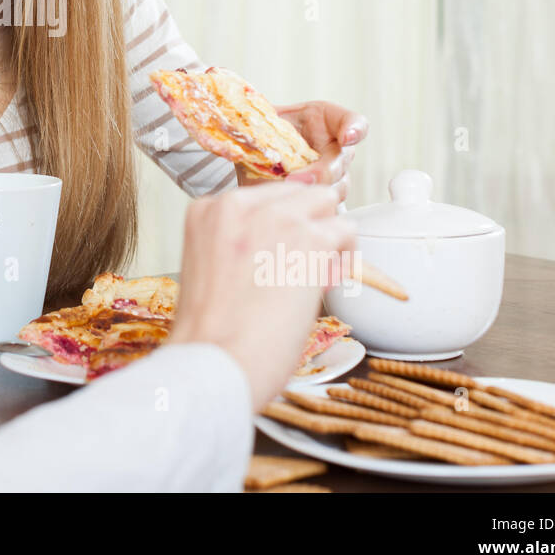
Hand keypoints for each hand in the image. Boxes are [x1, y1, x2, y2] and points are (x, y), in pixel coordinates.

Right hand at [168, 182, 355, 410]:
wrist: (214, 362)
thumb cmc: (210, 333)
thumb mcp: (209, 268)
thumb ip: (238, 243)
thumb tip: (281, 241)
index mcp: (208, 209)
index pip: (263, 196)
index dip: (281, 224)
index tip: (284, 253)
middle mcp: (238, 203)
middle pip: (296, 193)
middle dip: (307, 225)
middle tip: (305, 266)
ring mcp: (276, 217)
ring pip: (325, 203)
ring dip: (328, 238)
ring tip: (317, 277)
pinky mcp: (309, 239)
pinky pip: (346, 229)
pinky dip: (346, 256)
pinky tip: (328, 284)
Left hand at [236, 101, 367, 202]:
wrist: (251, 157)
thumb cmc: (262, 133)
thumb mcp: (260, 119)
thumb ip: (257, 116)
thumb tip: (241, 114)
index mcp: (325, 122)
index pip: (354, 123)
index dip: (355, 129)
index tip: (347, 137)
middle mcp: (334, 149)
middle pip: (343, 162)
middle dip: (324, 172)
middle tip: (298, 179)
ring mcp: (331, 177)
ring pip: (336, 189)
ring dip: (312, 192)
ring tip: (284, 192)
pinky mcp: (320, 201)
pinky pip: (324, 209)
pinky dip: (307, 209)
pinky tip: (287, 206)